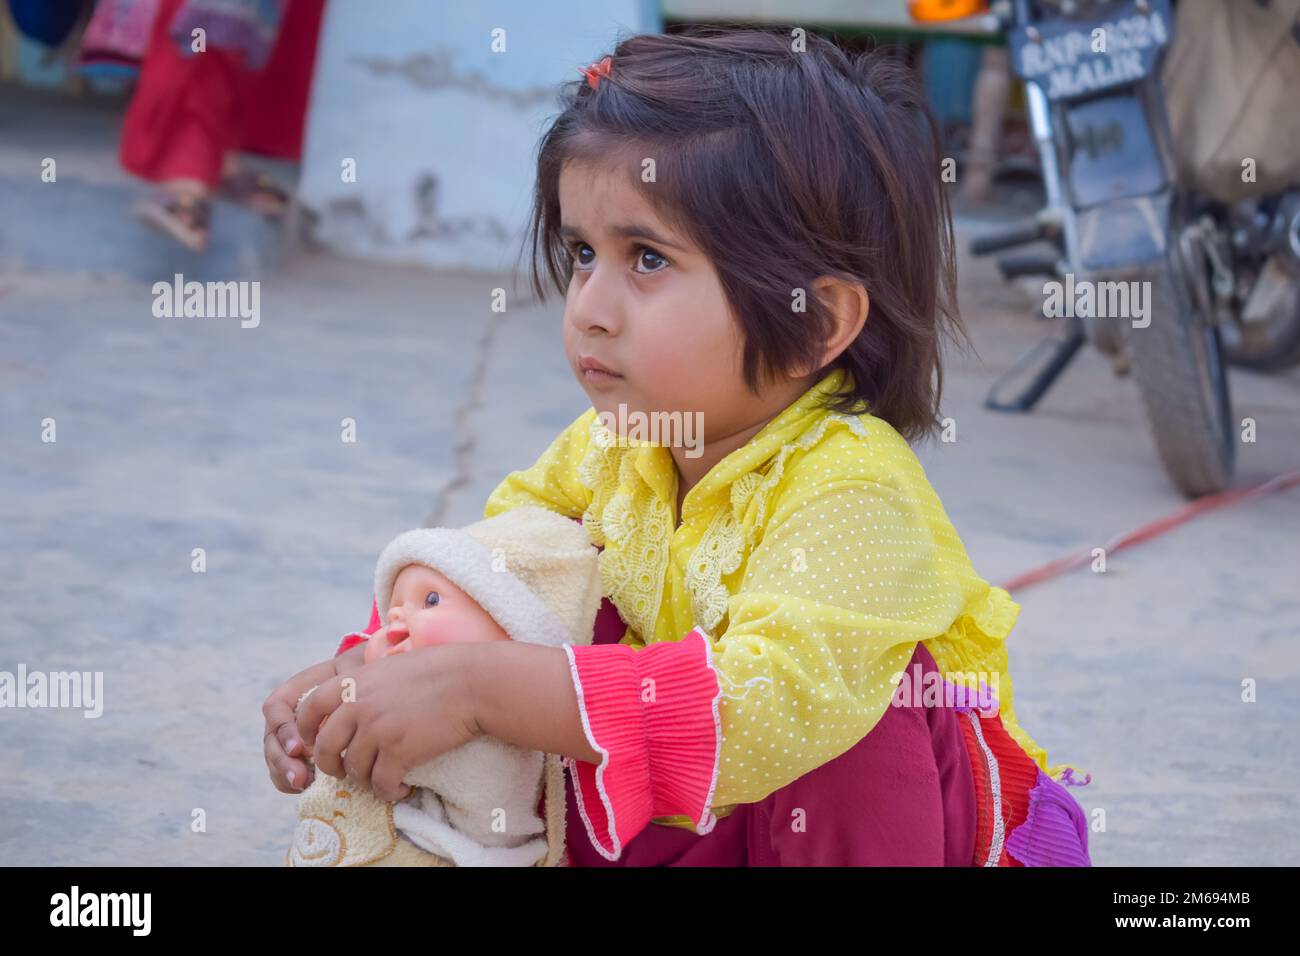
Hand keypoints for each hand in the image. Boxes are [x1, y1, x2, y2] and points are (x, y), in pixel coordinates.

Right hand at [262, 642, 366, 792]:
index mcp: (296, 690)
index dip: (283, 728)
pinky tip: (307, 788)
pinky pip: (285, 771)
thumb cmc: (361, 676)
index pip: (276, 706)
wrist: (368, 690)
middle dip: (282, 759)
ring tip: (303, 784)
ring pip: (275, 757)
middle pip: (272, 738)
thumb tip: (361, 676)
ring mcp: (291, 737)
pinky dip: (291, 782)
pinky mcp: (299, 755)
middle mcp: (288, 715)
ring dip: (285, 774)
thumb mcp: (357, 669)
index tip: (300, 747)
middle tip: (299, 775)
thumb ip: (351, 671)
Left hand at [294, 643, 481, 802]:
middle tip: (345, 772)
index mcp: (353, 682)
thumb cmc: (439, 670)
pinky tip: (402, 787)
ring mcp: (376, 729)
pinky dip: (389, 791)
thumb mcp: (389, 667)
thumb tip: (349, 706)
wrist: (472, 682)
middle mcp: (357, 706)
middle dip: (331, 766)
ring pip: (353, 770)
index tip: (315, 744)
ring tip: (383, 779)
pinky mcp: (398, 751)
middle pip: (324, 747)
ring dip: (366, 780)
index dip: (305, 732)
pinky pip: (381, 783)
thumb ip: (364, 685)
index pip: (307, 709)